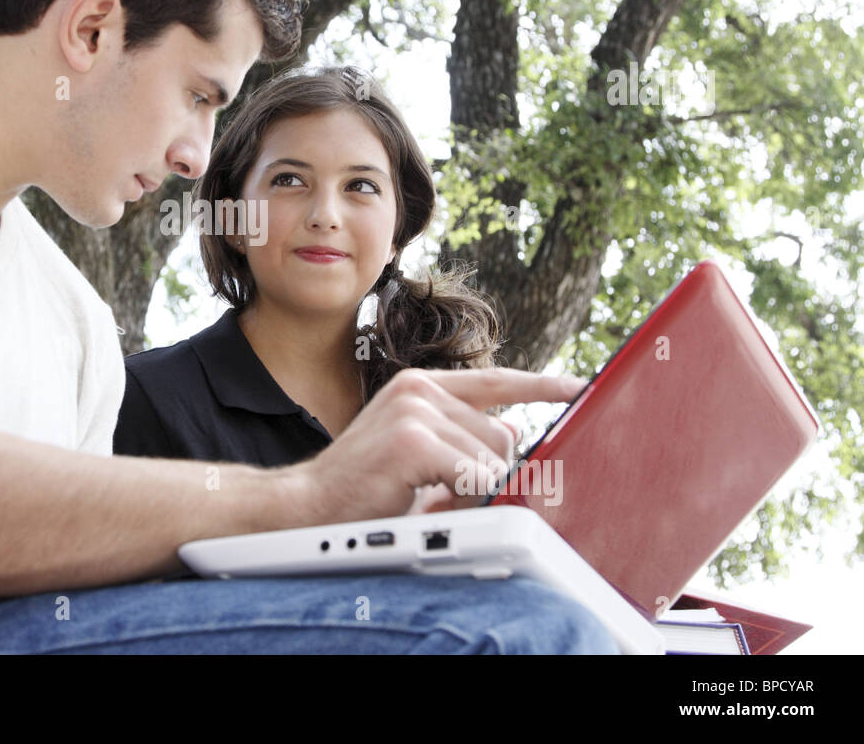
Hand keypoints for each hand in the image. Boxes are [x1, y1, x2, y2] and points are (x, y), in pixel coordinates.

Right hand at [290, 367, 584, 523]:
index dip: (543, 385)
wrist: (307, 507)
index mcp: (420, 386)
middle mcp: (419, 389)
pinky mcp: (413, 441)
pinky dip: (459, 502)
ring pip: (491, 460)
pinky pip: (473, 478)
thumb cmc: (361, 487)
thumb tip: (512, 430)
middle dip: (485, 476)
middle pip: (501, 436)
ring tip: (425, 500)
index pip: (497, 380)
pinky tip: (423, 502)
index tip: (580, 388)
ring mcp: (415, 410)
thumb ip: (462, 438)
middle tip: (441, 497)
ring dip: (469, 494)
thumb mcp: (418, 454)